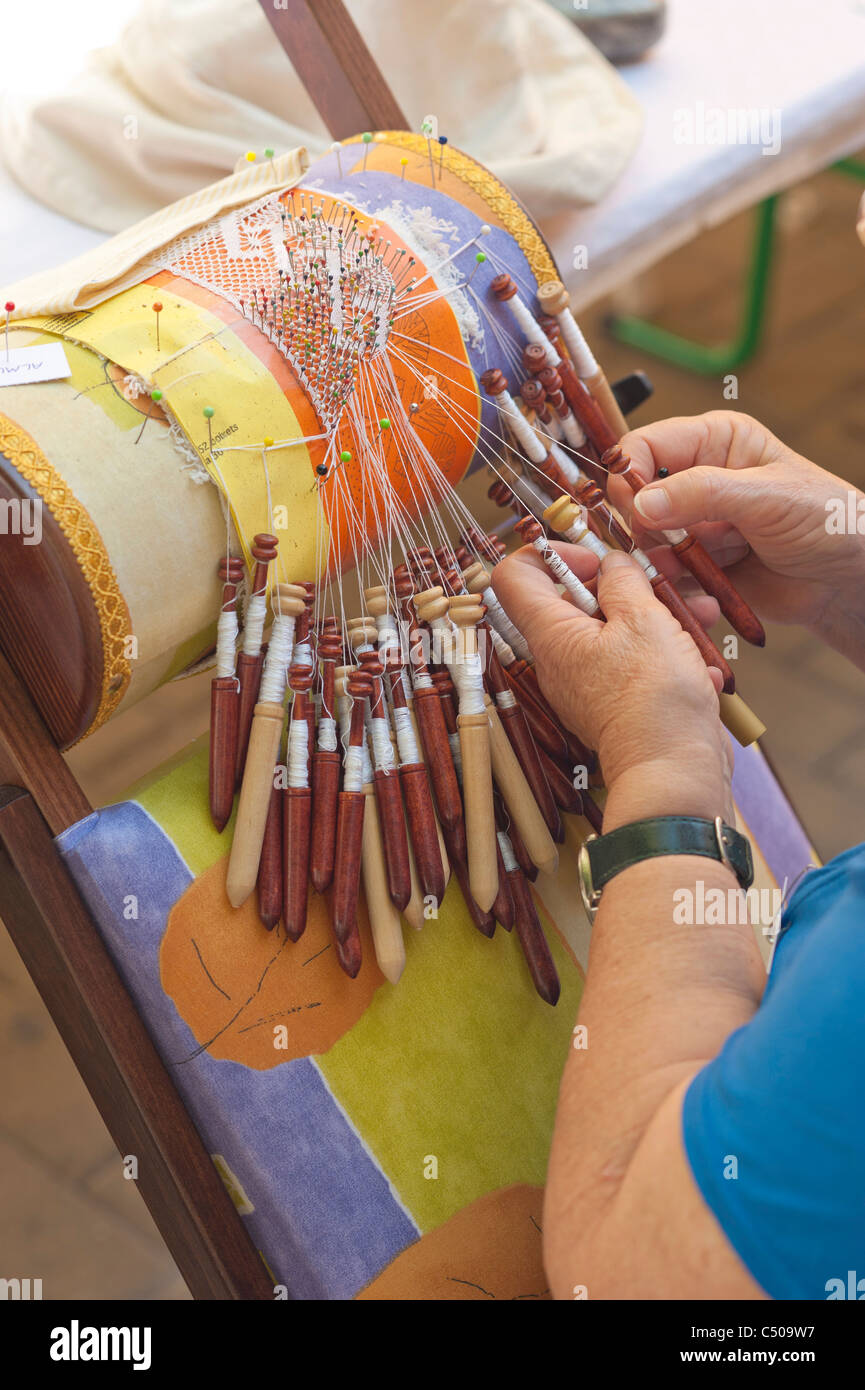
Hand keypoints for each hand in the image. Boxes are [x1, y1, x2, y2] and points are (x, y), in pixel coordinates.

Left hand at [492, 546, 733, 828]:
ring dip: (657, 619)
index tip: (593, 559)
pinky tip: (698, 666)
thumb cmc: (653, 698)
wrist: (674, 771)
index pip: (515, 576)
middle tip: (659, 586)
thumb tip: (612, 564)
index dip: (551, 554)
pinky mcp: (615, 704)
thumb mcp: (643, 618)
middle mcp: (559, 660)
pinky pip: (633, 666)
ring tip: (699, 620)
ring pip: (614, 632)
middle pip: (575, 601)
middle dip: (624, 587)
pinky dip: (665, 657)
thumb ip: (624, 581)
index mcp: (551, 634)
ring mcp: (586, 684)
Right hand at [609, 412, 864, 646]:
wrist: (846, 580)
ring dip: (658, 559)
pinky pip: (661, 573)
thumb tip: (642, 501)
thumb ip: (703, 493)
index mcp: (713, 442)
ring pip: (643, 539)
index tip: (633, 508)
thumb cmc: (827, 520)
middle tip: (664, 546)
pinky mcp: (695, 563)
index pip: (646, 446)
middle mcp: (697, 478)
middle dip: (642, 524)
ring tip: (691, 570)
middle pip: (635, 495)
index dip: (630, 474)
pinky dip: (670, 585)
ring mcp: (694, 523)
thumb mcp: (767, 497)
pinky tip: (699, 590)